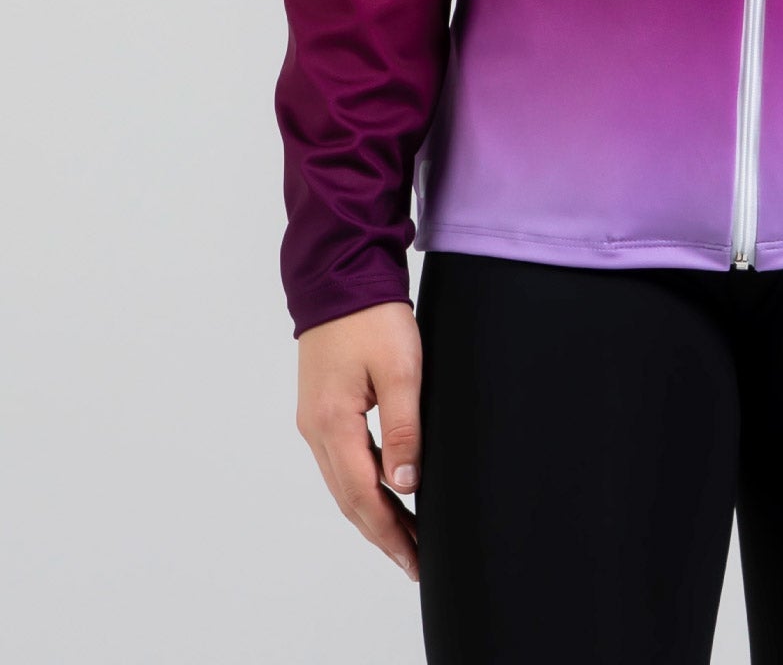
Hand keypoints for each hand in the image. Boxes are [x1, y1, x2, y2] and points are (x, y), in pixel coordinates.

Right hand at [294, 300, 423, 581]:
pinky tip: (385, 492)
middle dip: (382, 534)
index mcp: (333, 422)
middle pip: (349, 499)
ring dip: (372, 513)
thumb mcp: (400, 368)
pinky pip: (341, 461)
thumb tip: (405, 484)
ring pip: (343, 483)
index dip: (390, 532)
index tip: (415, 560)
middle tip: (414, 563)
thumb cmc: (372, 315)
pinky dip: (363, 486)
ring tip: (405, 537)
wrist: (338, 273)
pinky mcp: (321, 408)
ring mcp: (314, 419)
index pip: (363, 495)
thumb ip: (403, 427)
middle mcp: (316, 428)